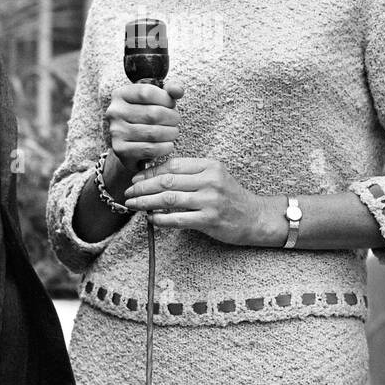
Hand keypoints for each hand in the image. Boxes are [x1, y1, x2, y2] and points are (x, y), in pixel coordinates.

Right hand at [106, 78, 184, 171]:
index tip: (171, 105)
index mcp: (121, 94)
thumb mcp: (154, 100)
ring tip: (173, 132)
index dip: (165, 99)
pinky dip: (164, 147)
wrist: (128, 144)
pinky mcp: (120, 149)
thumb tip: (178, 90)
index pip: (147, 92)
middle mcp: (115, 112)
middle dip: (171, 118)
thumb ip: (168, 91)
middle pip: (153, 114)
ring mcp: (116, 131)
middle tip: (175, 121)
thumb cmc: (144, 117)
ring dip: (170, 133)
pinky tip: (168, 145)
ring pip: (153, 133)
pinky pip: (149, 149)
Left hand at [123, 157, 273, 245]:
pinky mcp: (209, 219)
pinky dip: (160, 220)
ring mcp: (210, 200)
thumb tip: (155, 176)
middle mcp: (209, 180)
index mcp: (209, 166)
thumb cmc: (231, 197)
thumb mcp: (214, 177)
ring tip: (133, 205)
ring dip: (146, 202)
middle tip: (128, 192)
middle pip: (167, 181)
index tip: (136, 178)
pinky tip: (151, 219)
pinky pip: (177, 219)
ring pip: (168, 199)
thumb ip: (190, 174)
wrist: (255, 218)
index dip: (150, 172)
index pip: (172, 165)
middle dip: (143, 187)